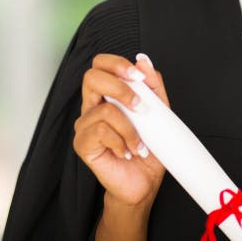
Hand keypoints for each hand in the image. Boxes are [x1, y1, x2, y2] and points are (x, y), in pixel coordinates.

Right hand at [74, 52, 170, 206]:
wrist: (144, 182)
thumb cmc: (149, 148)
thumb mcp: (159, 112)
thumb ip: (152, 86)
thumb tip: (143, 60)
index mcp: (107, 94)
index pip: (100, 64)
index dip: (117, 63)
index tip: (138, 76)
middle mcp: (92, 106)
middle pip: (91, 77)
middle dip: (120, 88)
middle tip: (140, 106)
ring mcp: (85, 125)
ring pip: (104, 110)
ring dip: (130, 128)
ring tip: (138, 143)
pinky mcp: (82, 144)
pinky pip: (101, 131)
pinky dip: (121, 141)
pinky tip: (126, 152)